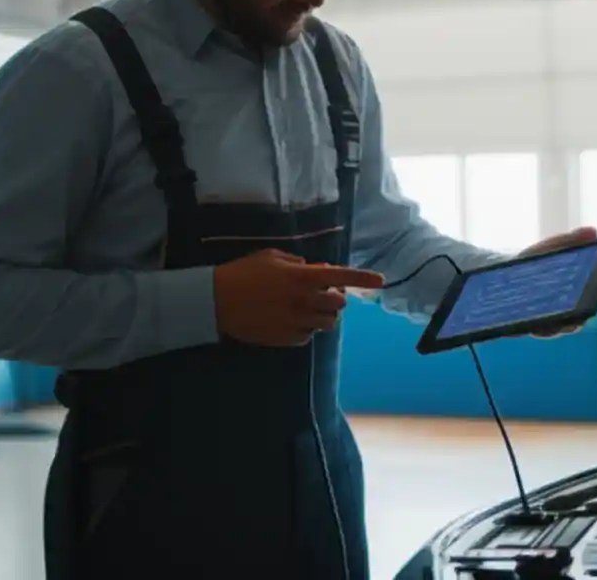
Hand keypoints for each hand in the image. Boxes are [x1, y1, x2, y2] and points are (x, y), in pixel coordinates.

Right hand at [213, 249, 384, 346]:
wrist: (215, 302)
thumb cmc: (242, 273)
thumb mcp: (271, 258)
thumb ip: (298, 264)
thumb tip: (318, 271)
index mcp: (301, 277)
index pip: (341, 277)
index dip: (363, 278)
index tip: (381, 281)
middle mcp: (303, 300)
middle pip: (339, 305)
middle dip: (335, 299)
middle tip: (322, 295)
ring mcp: (297, 321)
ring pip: (329, 324)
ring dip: (324, 316)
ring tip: (306, 309)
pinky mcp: (288, 339)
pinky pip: (309, 336)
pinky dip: (305, 329)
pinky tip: (288, 321)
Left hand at [517, 227, 596, 338]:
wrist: (500, 273)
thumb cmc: (531, 262)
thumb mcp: (550, 247)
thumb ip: (570, 240)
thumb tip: (593, 231)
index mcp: (574, 289)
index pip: (594, 292)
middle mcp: (565, 307)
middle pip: (582, 313)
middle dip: (587, 312)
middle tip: (588, 309)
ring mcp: (550, 319)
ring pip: (564, 327)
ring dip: (568, 325)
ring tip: (569, 321)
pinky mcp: (532, 327)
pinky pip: (541, 332)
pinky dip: (544, 330)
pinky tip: (542, 326)